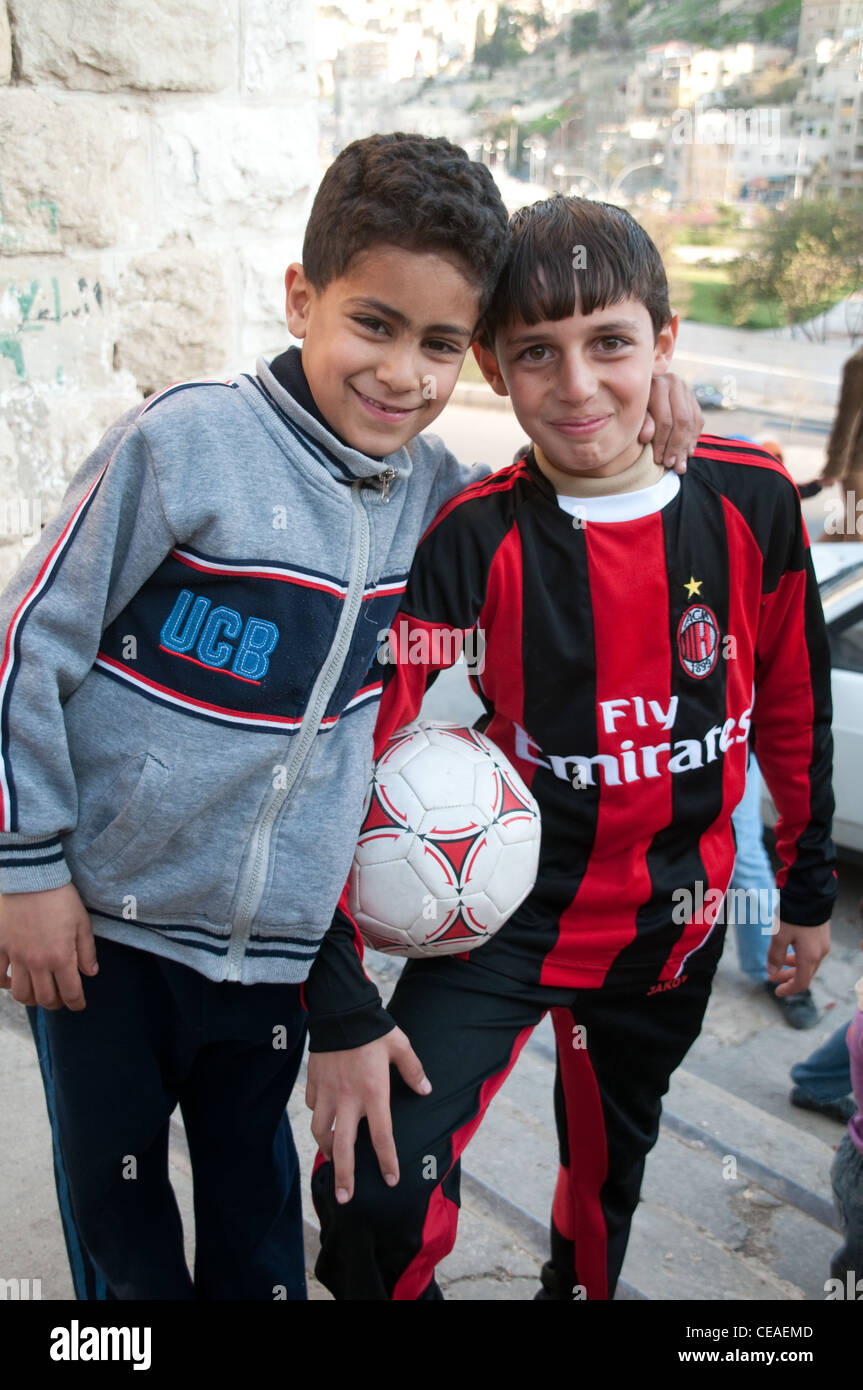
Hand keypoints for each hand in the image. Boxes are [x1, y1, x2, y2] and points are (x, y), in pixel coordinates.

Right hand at [0, 882, 97, 1010]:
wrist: (31, 878)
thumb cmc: (61, 898)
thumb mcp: (82, 923)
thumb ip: (87, 952)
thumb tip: (91, 973)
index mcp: (62, 957)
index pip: (70, 993)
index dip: (77, 1004)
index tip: (79, 1005)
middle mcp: (38, 962)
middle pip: (45, 999)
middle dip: (56, 1004)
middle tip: (61, 1000)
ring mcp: (16, 957)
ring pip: (21, 994)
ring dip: (32, 999)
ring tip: (39, 994)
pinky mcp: (0, 947)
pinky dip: (4, 984)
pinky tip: (12, 982)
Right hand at [306, 1026, 430, 1203]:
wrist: (340, 1010)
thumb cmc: (374, 1029)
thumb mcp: (400, 1047)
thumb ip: (414, 1071)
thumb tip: (426, 1090)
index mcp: (373, 1093)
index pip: (382, 1137)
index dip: (387, 1161)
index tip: (391, 1180)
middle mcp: (348, 1099)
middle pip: (343, 1147)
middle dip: (344, 1175)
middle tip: (344, 1198)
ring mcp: (328, 1092)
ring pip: (321, 1131)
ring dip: (327, 1149)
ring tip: (332, 1159)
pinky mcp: (314, 1082)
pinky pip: (314, 1108)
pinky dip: (318, 1117)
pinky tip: (323, 1120)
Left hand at [641, 372, 703, 472]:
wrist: (637, 391)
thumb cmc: (630, 408)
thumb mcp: (633, 415)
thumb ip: (642, 424)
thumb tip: (647, 437)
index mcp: (656, 385)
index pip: (665, 420)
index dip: (663, 443)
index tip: (659, 461)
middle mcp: (674, 383)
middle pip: (682, 422)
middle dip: (678, 447)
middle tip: (673, 466)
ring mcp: (686, 389)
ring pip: (692, 423)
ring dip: (687, 447)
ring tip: (680, 466)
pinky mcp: (693, 398)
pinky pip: (698, 421)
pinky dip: (693, 439)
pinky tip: (688, 454)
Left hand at [766, 918, 829, 996]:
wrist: (810, 894)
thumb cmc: (794, 915)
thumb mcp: (779, 936)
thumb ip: (775, 955)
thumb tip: (771, 972)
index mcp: (809, 957)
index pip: (801, 983)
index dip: (788, 990)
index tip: (776, 992)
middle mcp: (819, 953)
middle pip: (805, 974)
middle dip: (788, 978)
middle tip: (772, 977)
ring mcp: (822, 944)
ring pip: (808, 964)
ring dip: (793, 967)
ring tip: (779, 963)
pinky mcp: (822, 935)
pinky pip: (811, 953)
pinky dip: (799, 957)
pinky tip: (788, 949)